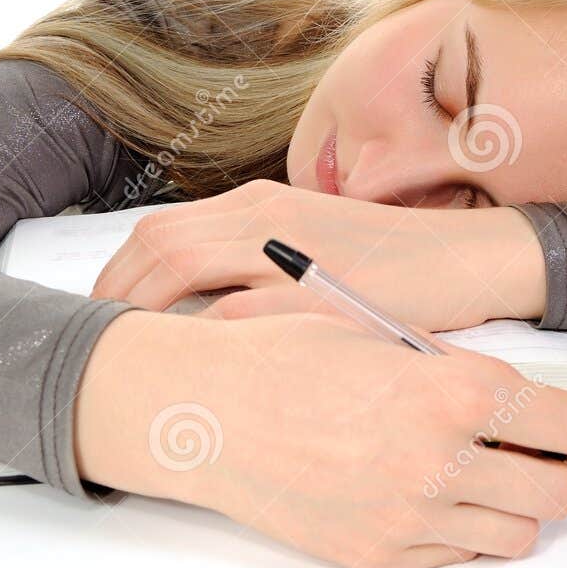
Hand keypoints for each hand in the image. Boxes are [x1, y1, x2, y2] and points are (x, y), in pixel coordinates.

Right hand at [73, 309, 566, 567]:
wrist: (204, 411)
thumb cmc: (284, 358)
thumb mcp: (385, 337)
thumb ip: (457, 370)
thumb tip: (514, 400)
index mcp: (454, 389)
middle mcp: (441, 460)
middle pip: (557, 490)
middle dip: (552, 467)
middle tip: (526, 447)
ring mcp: (409, 517)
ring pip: (516, 534)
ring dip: (509, 505)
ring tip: (472, 473)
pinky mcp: (378, 555)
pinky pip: (456, 555)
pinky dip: (457, 529)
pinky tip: (421, 493)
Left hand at [89, 179, 547, 330]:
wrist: (472, 257)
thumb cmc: (398, 263)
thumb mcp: (316, 249)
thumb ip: (260, 261)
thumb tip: (207, 304)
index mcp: (260, 203)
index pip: (162, 230)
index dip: (118, 274)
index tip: (103, 316)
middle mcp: (265, 214)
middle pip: (157, 243)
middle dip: (113, 292)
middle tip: (94, 341)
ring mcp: (291, 246)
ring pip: (183, 265)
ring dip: (143, 309)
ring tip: (126, 353)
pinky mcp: (320, 286)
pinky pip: (240, 305)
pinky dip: (203, 331)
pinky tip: (193, 363)